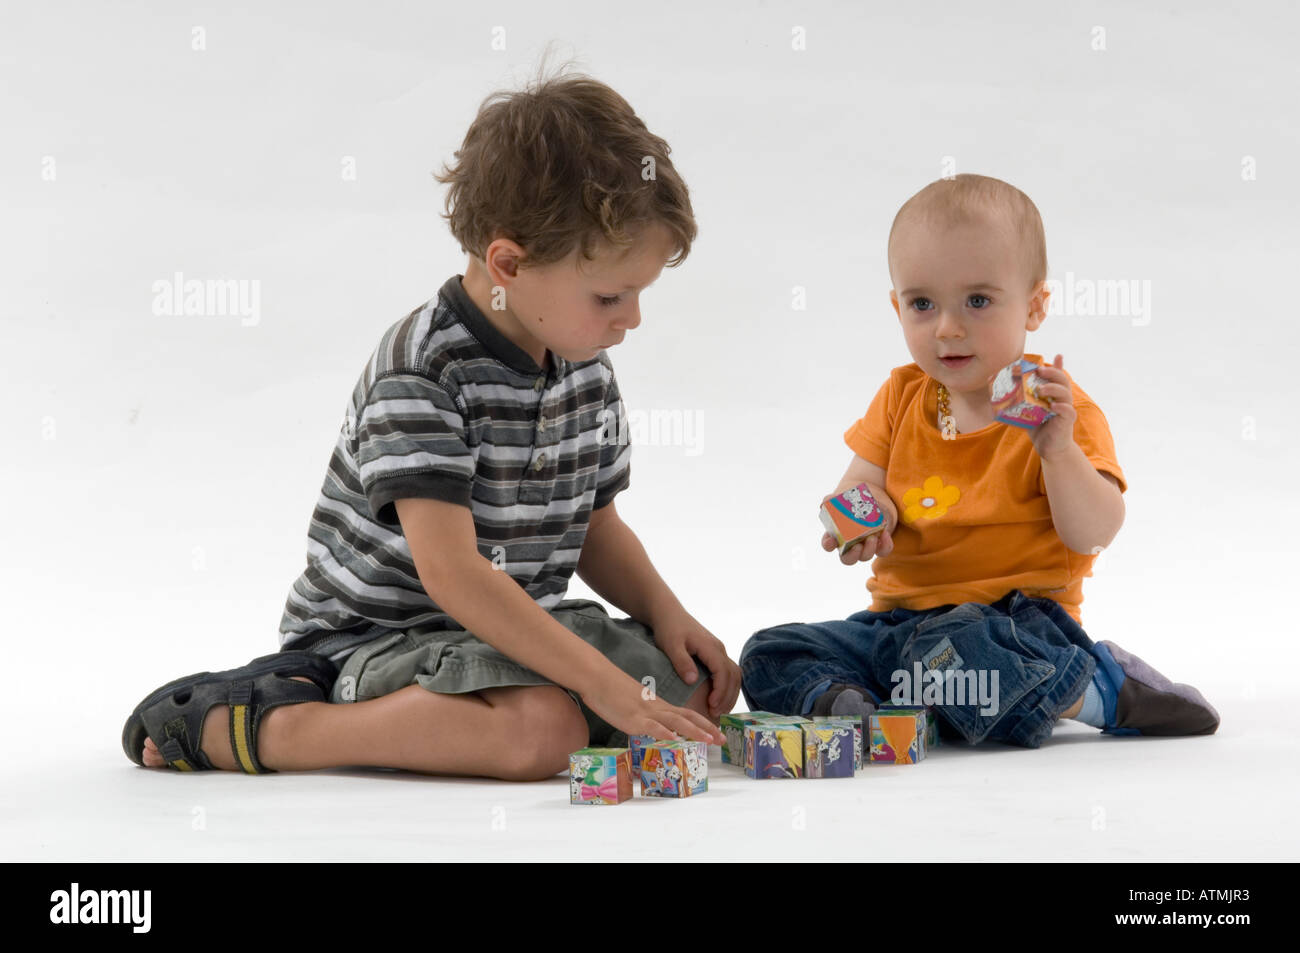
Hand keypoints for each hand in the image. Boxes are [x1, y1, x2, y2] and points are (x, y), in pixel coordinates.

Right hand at [580, 671, 725, 745]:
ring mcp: (645, 713)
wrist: (598, 677)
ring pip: (675, 722)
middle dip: (707, 729)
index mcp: (659, 705)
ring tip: (708, 740)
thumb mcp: (635, 704)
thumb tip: (655, 727)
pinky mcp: (632, 718)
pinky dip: (663, 732)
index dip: (704, 723)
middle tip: (722, 740)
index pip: (687, 714)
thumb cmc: (613, 691)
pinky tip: (673, 739)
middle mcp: (656, 708)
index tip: (718, 733)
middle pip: (687, 718)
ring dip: (693, 731)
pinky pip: (651, 726)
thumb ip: (647, 715)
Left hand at [651, 610, 741, 720]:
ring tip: (719, 710)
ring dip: (730, 693)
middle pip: (734, 675)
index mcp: (711, 647)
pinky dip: (728, 687)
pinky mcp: (715, 653)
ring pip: (735, 674)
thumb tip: (693, 681)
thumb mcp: (671, 645)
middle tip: (715, 714)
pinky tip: (718, 698)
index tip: (711, 705)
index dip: (720, 691)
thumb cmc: (668, 628)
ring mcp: (719, 651)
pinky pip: (729, 672)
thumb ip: (681, 662)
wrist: (668, 613)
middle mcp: (719, 649)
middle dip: (727, 696)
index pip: (723, 672)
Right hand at [820, 492, 894, 564]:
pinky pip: (882, 551)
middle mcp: (850, 544)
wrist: (871, 497)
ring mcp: (864, 545)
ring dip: (868, 550)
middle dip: (852, 555)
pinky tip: (885, 534)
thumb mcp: (843, 497)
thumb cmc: (852, 499)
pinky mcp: (879, 543)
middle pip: (847, 559)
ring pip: (865, 556)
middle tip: (857, 546)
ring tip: (872, 537)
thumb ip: (833, 498)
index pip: (828, 544)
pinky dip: (885, 545)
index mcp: (837, 534)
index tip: (831, 540)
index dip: (828, 545)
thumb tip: (826, 500)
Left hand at [1018, 354, 1076, 460]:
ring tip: (1041, 388)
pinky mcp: (1067, 421)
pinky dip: (1061, 407)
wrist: (1049, 448)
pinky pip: (1068, 411)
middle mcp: (1062, 398)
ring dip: (1054, 388)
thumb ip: (1017, 400)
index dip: (1058, 365)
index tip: (1056, 355)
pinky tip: (1053, 405)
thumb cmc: (1037, 426)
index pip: (1058, 376)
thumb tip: (996, 388)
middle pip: (1063, 380)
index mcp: (1054, 393)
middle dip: (1053, 372)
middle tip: (1039, 370)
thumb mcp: (1026, 410)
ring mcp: (1066, 409)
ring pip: (1066, 394)